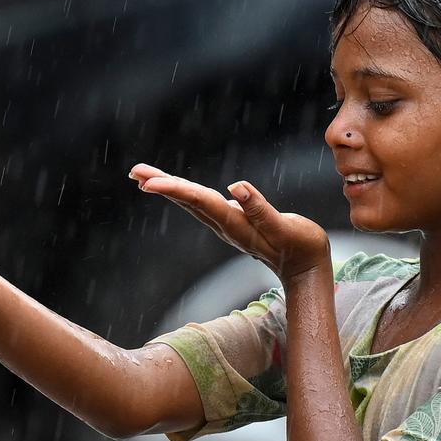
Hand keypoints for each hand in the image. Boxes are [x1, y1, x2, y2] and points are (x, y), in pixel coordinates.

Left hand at [128, 163, 330, 282]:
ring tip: (142, 177)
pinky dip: (184, 194)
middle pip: (187, 201)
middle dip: (161, 185)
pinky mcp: (233, 222)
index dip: (174, 189)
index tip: (148, 182)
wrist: (306, 268)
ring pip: (191, 203)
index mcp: (234, 223)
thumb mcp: (285, 228)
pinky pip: (202, 204)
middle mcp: (225, 224)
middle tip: (134, 171)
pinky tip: (175, 188)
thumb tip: (236, 187)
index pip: (199, 201)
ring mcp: (227, 225)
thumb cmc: (302, 247)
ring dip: (168, 189)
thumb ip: (261, 210)